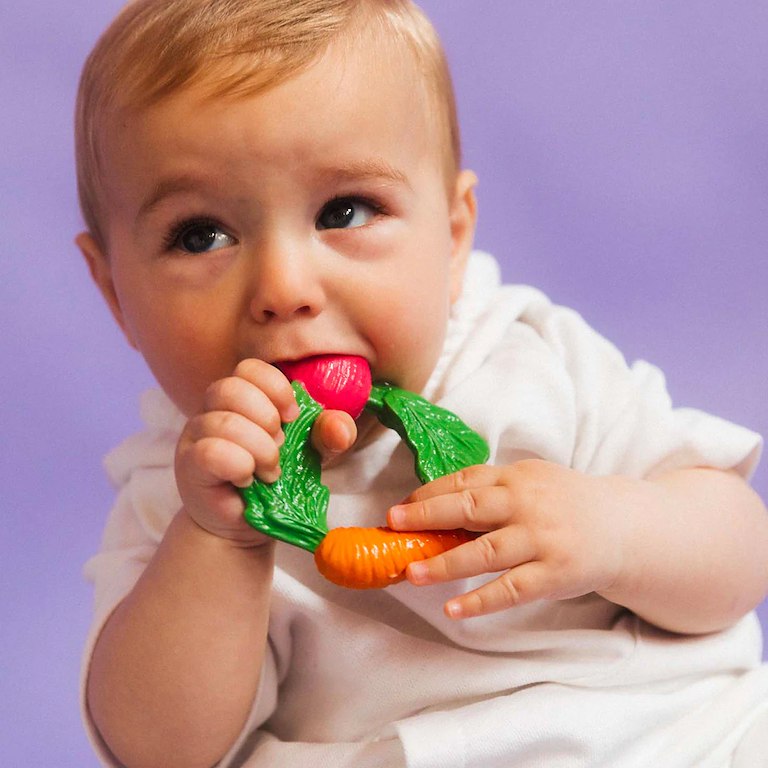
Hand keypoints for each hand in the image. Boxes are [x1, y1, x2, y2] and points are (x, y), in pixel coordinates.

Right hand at [175, 359, 356, 544]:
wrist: (246, 526)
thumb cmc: (274, 481)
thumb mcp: (310, 454)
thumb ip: (328, 434)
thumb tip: (340, 428)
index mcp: (242, 396)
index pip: (250, 368)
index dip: (276, 388)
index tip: (293, 418)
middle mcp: (213, 409)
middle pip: (232, 387)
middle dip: (267, 419)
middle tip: (280, 448)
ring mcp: (196, 435)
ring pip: (223, 421)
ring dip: (259, 448)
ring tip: (270, 472)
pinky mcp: (189, 465)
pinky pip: (210, 451)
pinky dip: (238, 464)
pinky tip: (247, 480)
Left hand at [387, 460, 626, 618]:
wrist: (622, 526)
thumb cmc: (564, 503)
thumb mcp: (531, 482)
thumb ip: (492, 489)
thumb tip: (436, 503)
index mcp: (516, 477)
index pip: (464, 480)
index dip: (429, 493)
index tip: (400, 507)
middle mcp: (526, 504)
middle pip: (468, 508)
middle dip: (426, 515)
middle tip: (393, 524)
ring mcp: (541, 539)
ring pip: (485, 551)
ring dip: (445, 563)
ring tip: (412, 572)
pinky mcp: (554, 573)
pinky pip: (511, 589)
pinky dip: (480, 601)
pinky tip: (453, 608)